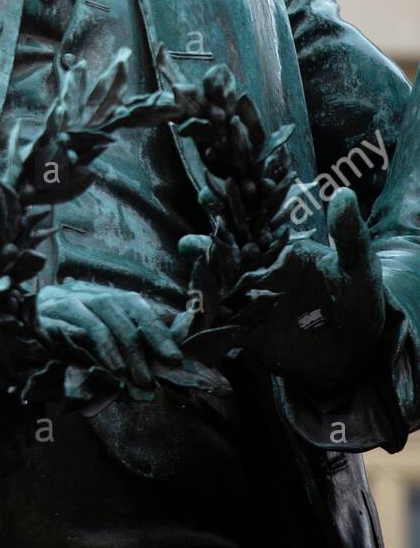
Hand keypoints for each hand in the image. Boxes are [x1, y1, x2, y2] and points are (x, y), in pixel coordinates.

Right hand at [36, 279, 207, 399]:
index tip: (174, 359)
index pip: (135, 304)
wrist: (12, 323)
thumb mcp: (96, 336)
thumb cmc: (61, 335)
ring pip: (99, 316)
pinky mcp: (45, 317)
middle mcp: (84, 292)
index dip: (157, 329)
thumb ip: (125, 342)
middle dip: (140, 344)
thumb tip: (162, 356)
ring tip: (130, 378)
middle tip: (150, 379)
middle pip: (119, 307)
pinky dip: (92, 348)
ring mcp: (63, 301)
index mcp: (101, 294)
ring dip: (119, 349)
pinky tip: (102, 368)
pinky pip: (71, 328)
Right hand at [185, 188, 386, 394]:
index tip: (210, 193)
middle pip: (221, 254)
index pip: (250, 222)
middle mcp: (257, 270)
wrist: (357, 353)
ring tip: (192, 288)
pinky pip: (219, 326)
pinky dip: (203, 323)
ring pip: (214, 289)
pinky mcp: (244, 333)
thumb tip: (344, 193)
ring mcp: (248, 302)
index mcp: (279, 247)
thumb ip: (349, 234)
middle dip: (200, 247)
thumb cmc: (359, 302)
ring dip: (199, 285)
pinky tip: (191, 323)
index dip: (229, 207)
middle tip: (189, 245)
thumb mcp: (358, 266)